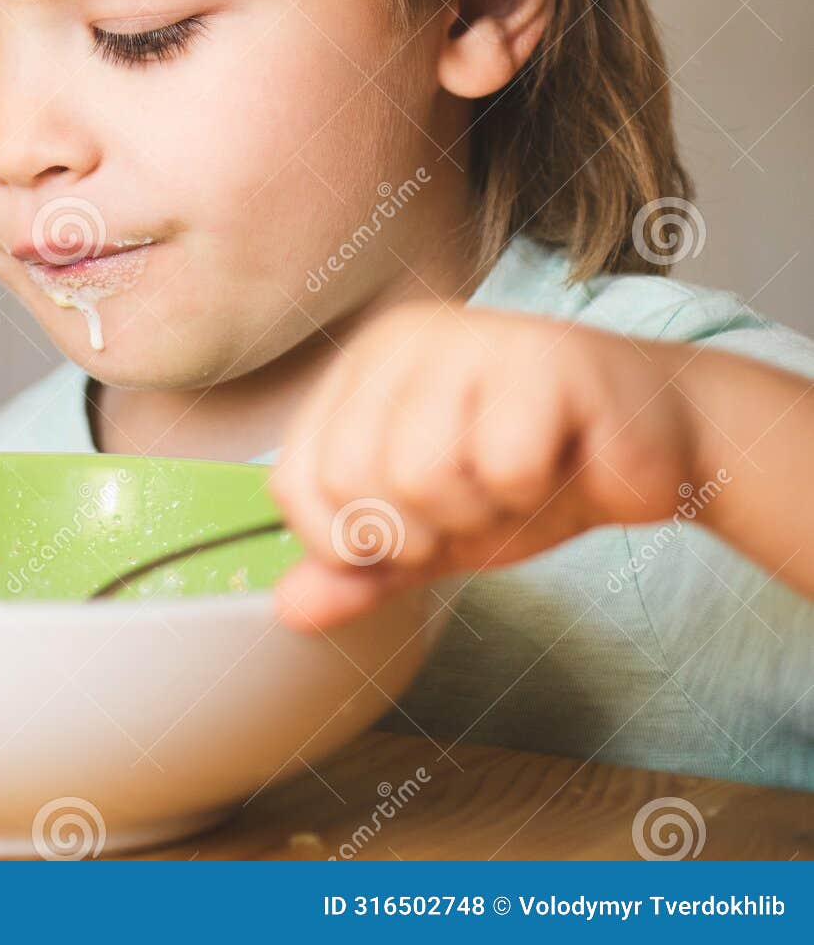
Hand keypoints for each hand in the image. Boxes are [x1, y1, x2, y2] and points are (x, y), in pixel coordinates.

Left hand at [269, 301, 698, 630]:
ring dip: (482, 513)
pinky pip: (503, 466)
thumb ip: (361, 567)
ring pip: (420, 475)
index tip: (420, 525)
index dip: (353, 541)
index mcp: (363, 366)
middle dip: (422, 530)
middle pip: (353, 480)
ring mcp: (474, 337)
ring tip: (521, 478)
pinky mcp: (545, 356)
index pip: (298, 480)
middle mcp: (406, 336)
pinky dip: (538, 491)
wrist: (657, 448)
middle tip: (481, 501)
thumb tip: (287, 608)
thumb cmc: (536, 477)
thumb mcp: (432, 531)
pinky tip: (566, 459)